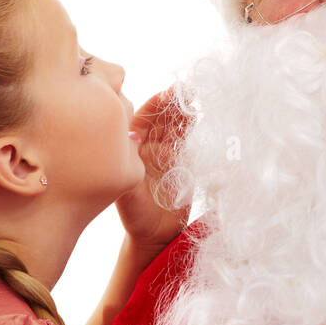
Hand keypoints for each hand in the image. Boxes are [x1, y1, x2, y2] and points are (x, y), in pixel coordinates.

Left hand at [115, 87, 190, 250]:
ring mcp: (165, 152)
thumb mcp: (128, 195)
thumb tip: (133, 139)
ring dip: (183, 110)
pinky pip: (186, 138)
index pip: (140, 119)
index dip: (154, 104)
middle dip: (172, 102)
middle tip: (185, 89)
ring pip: (174, 125)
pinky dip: (191, 126)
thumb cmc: (136, 216)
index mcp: (130, 149)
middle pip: (160, 117)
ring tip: (194, 97)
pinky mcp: (182, 160)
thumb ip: (130, 170)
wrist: (156, 235)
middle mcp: (147, 146)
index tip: (166, 94)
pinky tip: (197, 115)